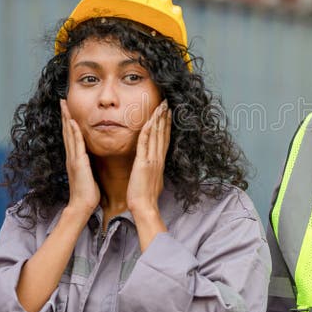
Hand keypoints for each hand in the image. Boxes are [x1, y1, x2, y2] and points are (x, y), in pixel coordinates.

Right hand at [60, 99, 99, 216]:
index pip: (70, 135)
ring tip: (64, 105)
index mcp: (74, 158)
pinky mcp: (78, 163)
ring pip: (68, 134)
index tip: (67, 108)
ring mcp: (73, 158)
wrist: (82, 205)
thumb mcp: (88, 173)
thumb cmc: (87, 192)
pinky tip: (72, 121)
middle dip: (64, 115)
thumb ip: (87, 163)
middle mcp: (71, 156)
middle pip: (66, 131)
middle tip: (62, 100)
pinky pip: (76, 144)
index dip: (68, 121)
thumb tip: (90, 157)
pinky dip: (73, 132)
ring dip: (66, 118)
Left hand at [127, 100, 170, 249]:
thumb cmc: (146, 197)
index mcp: (160, 161)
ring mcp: (152, 159)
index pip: (165, 139)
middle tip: (167, 103)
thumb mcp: (153, 180)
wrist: (145, 207)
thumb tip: (152, 166)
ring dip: (159, 119)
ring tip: (161, 106)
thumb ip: (153, 170)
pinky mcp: (144, 162)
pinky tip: (150, 120)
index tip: (168, 113)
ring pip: (157, 135)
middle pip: (164, 133)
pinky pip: (146, 142)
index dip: (167, 125)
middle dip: (165, 117)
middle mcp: (159, 158)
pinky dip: (148, 130)